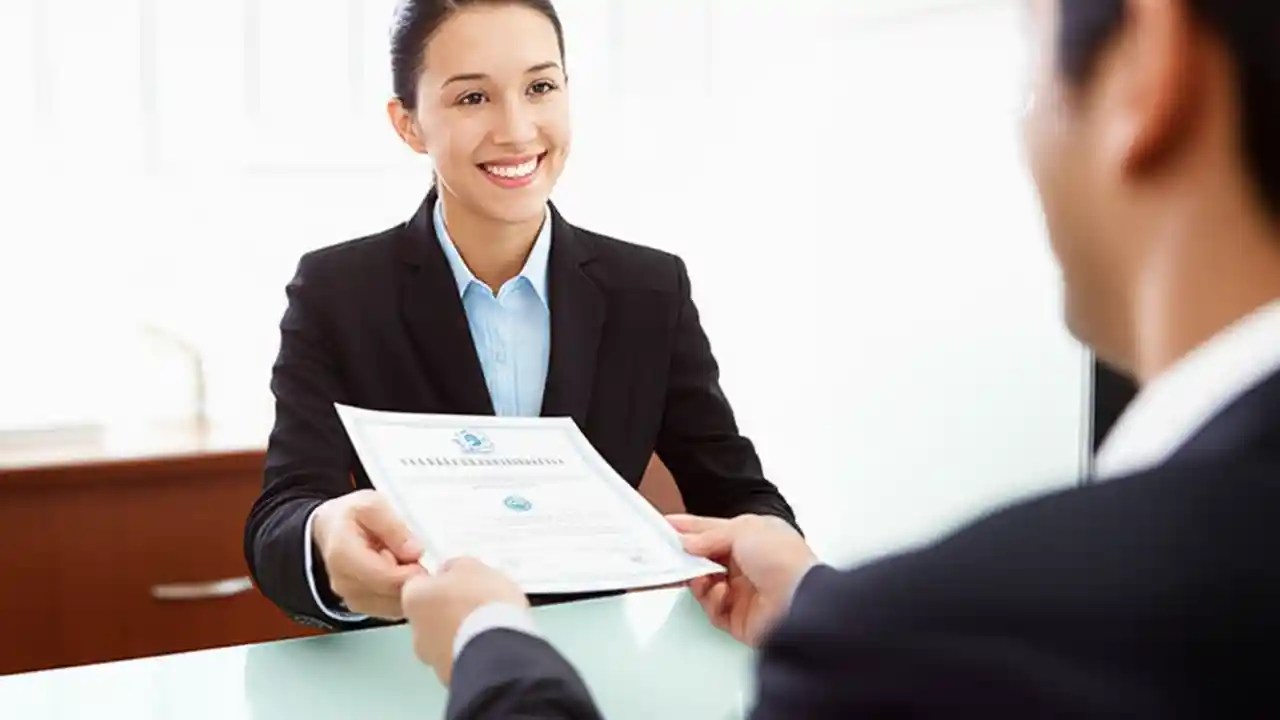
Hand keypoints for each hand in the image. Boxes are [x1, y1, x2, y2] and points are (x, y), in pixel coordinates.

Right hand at [311, 489, 424, 618]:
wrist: (332, 528)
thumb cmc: (352, 514)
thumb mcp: (372, 505)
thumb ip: (393, 527)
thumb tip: (415, 552)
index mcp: (343, 555)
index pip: (384, 577)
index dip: (410, 571)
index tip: (421, 558)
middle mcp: (342, 583)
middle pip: (390, 594)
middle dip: (410, 579)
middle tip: (416, 559)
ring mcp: (350, 597)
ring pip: (393, 606)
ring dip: (407, 588)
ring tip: (405, 564)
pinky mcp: (360, 606)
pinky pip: (390, 610)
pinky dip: (401, 595)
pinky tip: (401, 576)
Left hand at [401, 557, 528, 684]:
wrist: (497, 649)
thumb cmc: (480, 604)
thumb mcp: (472, 566)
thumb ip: (456, 566)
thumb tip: (453, 570)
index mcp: (413, 597)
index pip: (419, 583)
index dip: (440, 579)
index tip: (458, 577)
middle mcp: (416, 630)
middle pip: (431, 613)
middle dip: (451, 607)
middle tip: (476, 600)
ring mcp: (432, 656)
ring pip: (445, 637)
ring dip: (462, 629)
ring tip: (489, 622)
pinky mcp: (451, 675)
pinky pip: (460, 655)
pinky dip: (472, 648)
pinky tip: (491, 640)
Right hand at [670, 514, 818, 646]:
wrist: (799, 599)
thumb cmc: (784, 559)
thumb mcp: (743, 530)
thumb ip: (710, 535)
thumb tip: (689, 542)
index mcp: (754, 537)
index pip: (714, 530)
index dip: (691, 528)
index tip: (667, 525)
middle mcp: (749, 564)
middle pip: (707, 559)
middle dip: (689, 557)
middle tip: (671, 555)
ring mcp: (744, 591)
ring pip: (705, 585)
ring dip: (699, 580)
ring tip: (699, 575)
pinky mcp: (740, 618)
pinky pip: (713, 610)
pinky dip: (713, 600)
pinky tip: (722, 592)